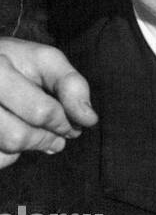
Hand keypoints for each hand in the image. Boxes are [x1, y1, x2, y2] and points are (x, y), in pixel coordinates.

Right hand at [0, 39, 96, 169]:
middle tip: (60, 133)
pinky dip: (8, 154)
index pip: (40, 112)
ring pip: (5, 149)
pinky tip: (12, 135)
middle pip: (18, 137)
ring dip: (30, 146)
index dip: (65, 122)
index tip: (74, 123)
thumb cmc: (16, 62)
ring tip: (41, 135)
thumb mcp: (46, 61)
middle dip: (47, 138)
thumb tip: (89, 119)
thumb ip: (71, 85)